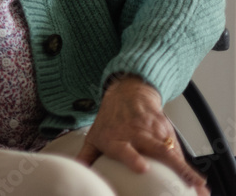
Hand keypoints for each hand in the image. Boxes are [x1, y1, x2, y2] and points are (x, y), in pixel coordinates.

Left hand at [76, 75, 207, 195]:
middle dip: (173, 166)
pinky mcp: (167, 132)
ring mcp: (154, 133)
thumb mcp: (94, 135)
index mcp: (116, 137)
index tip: (142, 167)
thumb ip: (87, 156)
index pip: (124, 148)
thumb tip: (79, 173)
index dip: (132, 158)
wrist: (128, 93)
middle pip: (157, 150)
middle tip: (186, 182)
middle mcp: (137, 134)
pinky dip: (189, 168)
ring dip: (187, 171)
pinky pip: (178, 153)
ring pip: (173, 152)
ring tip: (199, 188)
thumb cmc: (110, 120)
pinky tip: (198, 183)